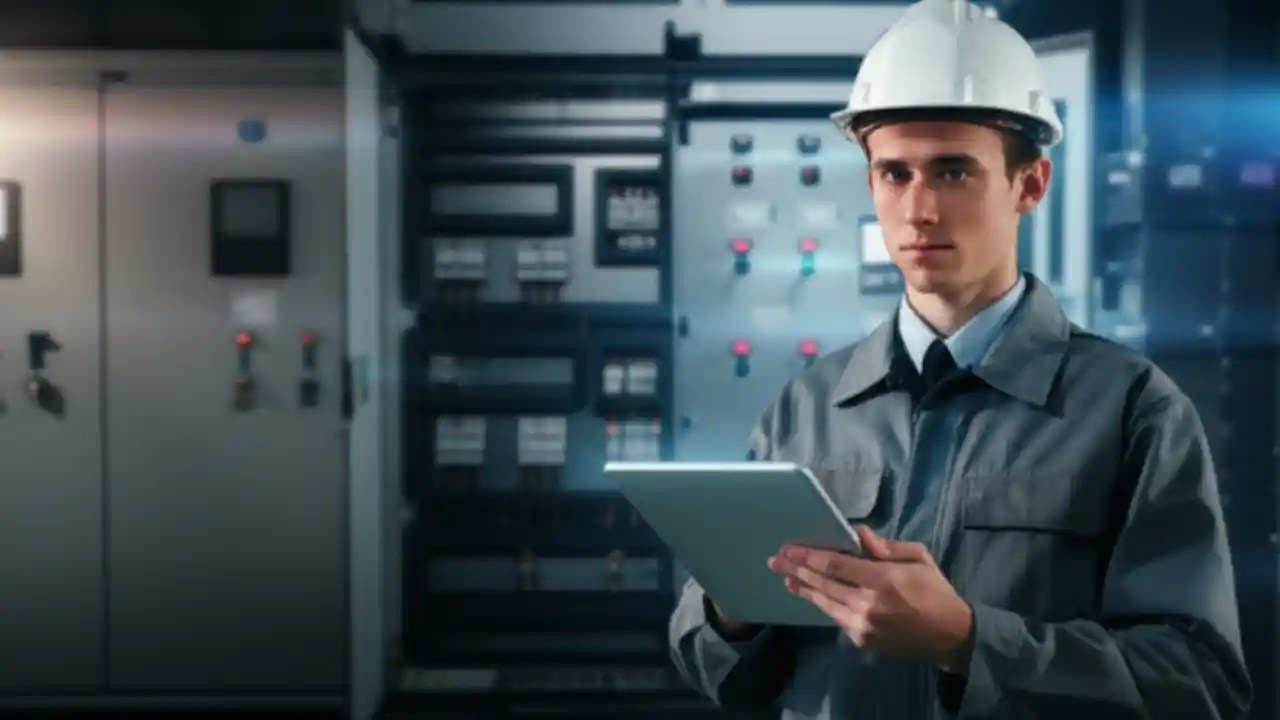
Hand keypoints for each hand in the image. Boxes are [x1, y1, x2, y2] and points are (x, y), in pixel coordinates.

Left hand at [767, 525, 974, 674]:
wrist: (951, 636)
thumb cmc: (936, 591)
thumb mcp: (918, 558)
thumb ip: (886, 546)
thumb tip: (858, 534)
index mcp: (880, 579)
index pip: (834, 564)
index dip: (808, 556)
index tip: (788, 549)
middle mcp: (866, 603)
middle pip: (822, 583)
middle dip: (796, 570)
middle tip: (775, 561)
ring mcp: (861, 625)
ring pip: (824, 603)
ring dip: (803, 589)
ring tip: (786, 579)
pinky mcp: (862, 640)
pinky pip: (836, 617)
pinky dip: (822, 604)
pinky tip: (811, 595)